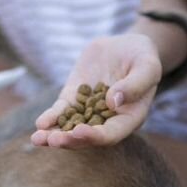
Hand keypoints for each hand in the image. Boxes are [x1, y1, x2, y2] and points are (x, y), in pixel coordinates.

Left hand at [31, 34, 160, 148]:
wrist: (126, 46)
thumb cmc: (143, 57)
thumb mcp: (148, 66)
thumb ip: (136, 84)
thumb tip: (112, 102)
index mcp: (128, 118)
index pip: (111, 134)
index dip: (94, 136)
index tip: (79, 132)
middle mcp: (107, 120)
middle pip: (86, 137)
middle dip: (69, 140)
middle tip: (54, 140)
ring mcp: (88, 110)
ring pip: (69, 128)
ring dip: (54, 136)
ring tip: (38, 139)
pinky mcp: (74, 98)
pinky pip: (61, 111)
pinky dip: (51, 118)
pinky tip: (40, 123)